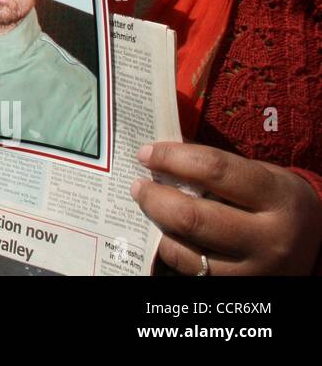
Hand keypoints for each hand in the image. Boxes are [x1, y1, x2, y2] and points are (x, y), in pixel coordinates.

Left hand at [133, 142, 321, 274]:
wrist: (316, 245)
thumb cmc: (277, 201)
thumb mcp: (261, 175)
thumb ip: (216, 166)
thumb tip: (162, 153)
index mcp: (277, 197)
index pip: (214, 170)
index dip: (172, 158)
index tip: (147, 152)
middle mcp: (269, 238)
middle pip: (192, 217)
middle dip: (154, 198)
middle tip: (138, 185)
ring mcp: (253, 270)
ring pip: (184, 250)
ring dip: (156, 226)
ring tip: (150, 208)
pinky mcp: (237, 288)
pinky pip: (189, 271)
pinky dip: (170, 249)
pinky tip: (165, 233)